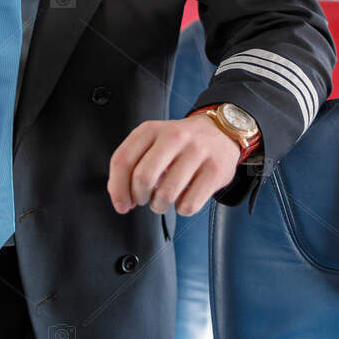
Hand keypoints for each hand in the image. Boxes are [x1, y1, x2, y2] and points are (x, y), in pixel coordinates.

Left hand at [106, 115, 242, 216]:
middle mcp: (175, 136)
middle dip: (139, 197)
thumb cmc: (180, 144)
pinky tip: (184, 198)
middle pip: (143, 178)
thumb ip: (132, 163)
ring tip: (163, 200)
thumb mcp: (153, 141)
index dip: (117, 189)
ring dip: (159, 206)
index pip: (122, 160)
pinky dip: (182, 209)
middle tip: (144, 200)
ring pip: (166, 194)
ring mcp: (197, 151)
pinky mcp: (216, 170)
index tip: (121, 204)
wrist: (221, 131)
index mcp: (152, 129)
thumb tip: (121, 197)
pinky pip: (189, 204)